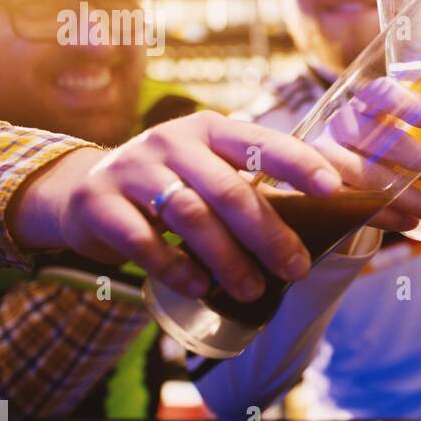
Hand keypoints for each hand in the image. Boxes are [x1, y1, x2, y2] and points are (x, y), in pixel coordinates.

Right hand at [9, 110, 359, 302]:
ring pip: (190, 216)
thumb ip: (256, 190)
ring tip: (252, 290)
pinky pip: (142, 238)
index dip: (298, 163)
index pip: (261, 142)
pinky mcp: (100, 204)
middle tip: (298, 268)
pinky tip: (198, 287)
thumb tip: (336, 219)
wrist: (84, 194)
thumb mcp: (209, 172)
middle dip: (269, 234)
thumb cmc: (172, 187)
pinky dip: (174, 267)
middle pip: (229, 189)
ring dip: (227, 259)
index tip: (333, 188)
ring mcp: (133, 170)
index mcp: (211, 130)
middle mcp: (172, 142)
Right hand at [320, 76, 420, 232]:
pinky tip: (411, 224)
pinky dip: (385, 216)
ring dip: (409, 196)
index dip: (407, 104)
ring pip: (366, 175)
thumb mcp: (406, 136)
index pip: (381, 92)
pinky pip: (353, 205)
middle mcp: (343, 125)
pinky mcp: (320, 190)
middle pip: (380, 139)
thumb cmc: (378, 149)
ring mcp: (327, 157)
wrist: (327, 178)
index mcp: (366, 105)